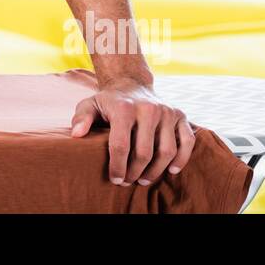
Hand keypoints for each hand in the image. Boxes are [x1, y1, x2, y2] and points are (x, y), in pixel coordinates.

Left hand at [69, 73, 196, 186]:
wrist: (131, 84)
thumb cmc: (109, 101)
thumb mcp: (90, 104)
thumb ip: (82, 118)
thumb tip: (76, 134)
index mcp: (124, 108)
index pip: (120, 145)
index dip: (117, 167)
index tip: (115, 179)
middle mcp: (148, 109)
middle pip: (144, 152)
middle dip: (135, 172)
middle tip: (128, 181)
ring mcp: (167, 112)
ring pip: (166, 151)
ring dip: (156, 171)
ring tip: (144, 180)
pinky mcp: (180, 115)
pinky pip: (187, 142)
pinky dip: (182, 159)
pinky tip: (171, 170)